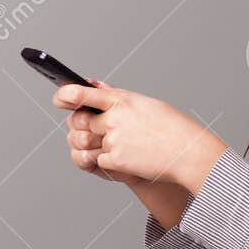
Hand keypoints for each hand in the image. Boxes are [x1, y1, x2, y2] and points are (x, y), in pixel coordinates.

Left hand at [56, 80, 228, 187]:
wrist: (190, 153)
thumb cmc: (172, 127)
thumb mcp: (145, 104)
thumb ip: (117, 97)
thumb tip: (93, 86)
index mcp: (122, 100)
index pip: (84, 93)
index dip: (67, 94)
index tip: (58, 96)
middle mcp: (114, 118)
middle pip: (82, 122)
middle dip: (88, 127)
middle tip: (104, 131)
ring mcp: (113, 140)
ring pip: (90, 143)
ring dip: (101, 146)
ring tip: (126, 146)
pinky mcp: (115, 160)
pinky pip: (100, 161)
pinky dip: (112, 162)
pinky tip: (132, 158)